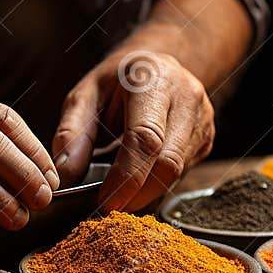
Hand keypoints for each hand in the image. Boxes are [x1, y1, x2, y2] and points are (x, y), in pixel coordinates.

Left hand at [53, 51, 213, 211]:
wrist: (155, 66)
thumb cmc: (116, 82)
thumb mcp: (85, 96)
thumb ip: (72, 134)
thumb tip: (66, 176)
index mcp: (152, 80)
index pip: (146, 138)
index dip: (126, 177)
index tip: (105, 203)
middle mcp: (186, 97)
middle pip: (168, 163)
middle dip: (136, 194)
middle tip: (108, 207)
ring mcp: (202, 118)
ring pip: (177, 173)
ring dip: (145, 191)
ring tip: (119, 187)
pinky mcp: (206, 138)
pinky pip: (182, 173)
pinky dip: (156, 183)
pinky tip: (139, 175)